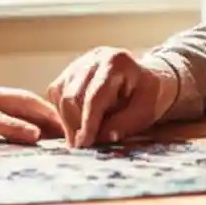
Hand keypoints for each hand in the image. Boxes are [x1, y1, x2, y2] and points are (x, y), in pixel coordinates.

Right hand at [46, 47, 176, 147]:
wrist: (145, 81)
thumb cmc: (149, 96)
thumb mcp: (147, 110)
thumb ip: (126, 123)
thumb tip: (101, 137)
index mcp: (117, 62)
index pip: (95, 96)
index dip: (88, 122)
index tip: (85, 144)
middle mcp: (94, 57)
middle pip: (73, 95)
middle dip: (76, 124)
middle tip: (83, 147)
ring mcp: (79, 62)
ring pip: (60, 95)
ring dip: (68, 121)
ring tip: (82, 138)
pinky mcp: (69, 72)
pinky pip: (56, 94)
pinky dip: (63, 112)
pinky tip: (78, 123)